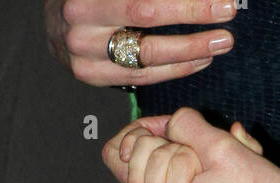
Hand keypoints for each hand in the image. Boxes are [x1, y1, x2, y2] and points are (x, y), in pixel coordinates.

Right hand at [44, 0, 234, 85]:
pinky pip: (142, 77)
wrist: (53, 23)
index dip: (186, 3)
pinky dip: (176, 69)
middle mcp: (81, 21)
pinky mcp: (91, 77)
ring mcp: (84, 53)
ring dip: (191, 50)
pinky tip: (199, 60)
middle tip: (226, 16)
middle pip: (147, 21)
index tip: (218, 0)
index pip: (145, 0)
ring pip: (148, 56)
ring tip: (220, 42)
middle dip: (193, 19)